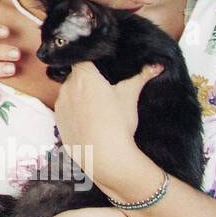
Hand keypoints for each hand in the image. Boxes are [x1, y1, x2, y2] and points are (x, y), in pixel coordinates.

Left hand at [53, 61, 159, 184]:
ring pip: (69, 94)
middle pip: (75, 77)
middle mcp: (67, 87)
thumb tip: (157, 65)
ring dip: (79, 97)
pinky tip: (89, 122)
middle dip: (87, 81)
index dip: (91, 62)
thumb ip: (141, 77)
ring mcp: (60, 105)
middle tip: (103, 91)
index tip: (101, 69)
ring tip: (97, 109)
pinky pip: (65, 111)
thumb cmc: (117, 123)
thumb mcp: (130, 96)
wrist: (104, 157)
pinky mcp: (57, 122)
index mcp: (84, 76)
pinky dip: (74, 113)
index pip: (82, 59)